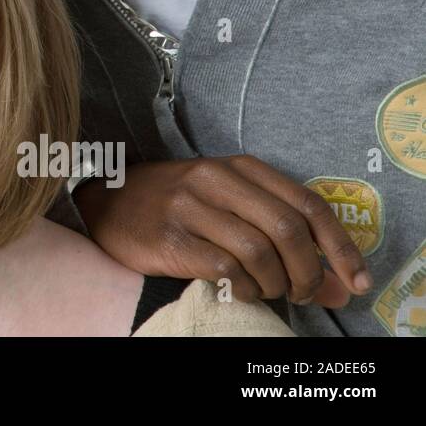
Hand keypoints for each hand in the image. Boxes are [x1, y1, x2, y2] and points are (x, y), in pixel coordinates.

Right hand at [74, 155, 371, 306]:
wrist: (105, 203)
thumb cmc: (176, 205)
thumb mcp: (229, 204)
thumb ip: (282, 235)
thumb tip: (339, 284)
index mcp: (237, 166)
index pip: (307, 203)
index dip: (340, 246)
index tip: (356, 279)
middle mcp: (214, 179)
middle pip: (288, 228)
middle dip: (310, 272)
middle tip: (308, 294)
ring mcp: (189, 207)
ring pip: (260, 252)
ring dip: (276, 283)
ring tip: (269, 291)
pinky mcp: (169, 238)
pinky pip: (225, 269)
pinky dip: (244, 288)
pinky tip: (239, 289)